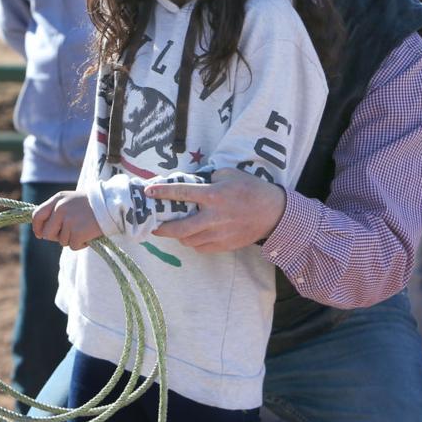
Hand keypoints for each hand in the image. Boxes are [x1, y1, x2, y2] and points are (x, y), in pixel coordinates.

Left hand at [31, 191, 102, 249]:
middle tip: (70, 231)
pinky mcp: (78, 232)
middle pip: (47, 233)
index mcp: (58, 199)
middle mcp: (60, 209)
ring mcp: (69, 220)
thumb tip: (43, 230)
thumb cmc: (91, 204)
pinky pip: (73, 246)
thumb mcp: (71, 200)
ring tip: (84, 228)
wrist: (112, 204)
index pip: (37, 215)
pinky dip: (81, 244)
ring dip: (72, 239)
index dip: (37, 228)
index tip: (40, 234)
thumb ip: (56, 211)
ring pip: (61, 241)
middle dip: (56, 236)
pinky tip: (89, 234)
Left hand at [144, 168, 285, 252]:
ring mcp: (219, 234)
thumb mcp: (230, 174)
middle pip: (180, 228)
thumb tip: (191, 182)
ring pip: (189, 241)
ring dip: (178, 236)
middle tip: (154, 226)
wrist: (273, 212)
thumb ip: (209, 178)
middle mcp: (213, 217)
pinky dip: (193, 242)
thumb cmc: (251, 188)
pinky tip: (193, 236)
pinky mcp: (224, 245)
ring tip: (174, 230)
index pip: (182, 193)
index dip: (163, 192)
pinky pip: (201, 248)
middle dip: (163, 229)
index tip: (148, 192)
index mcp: (214, 195)